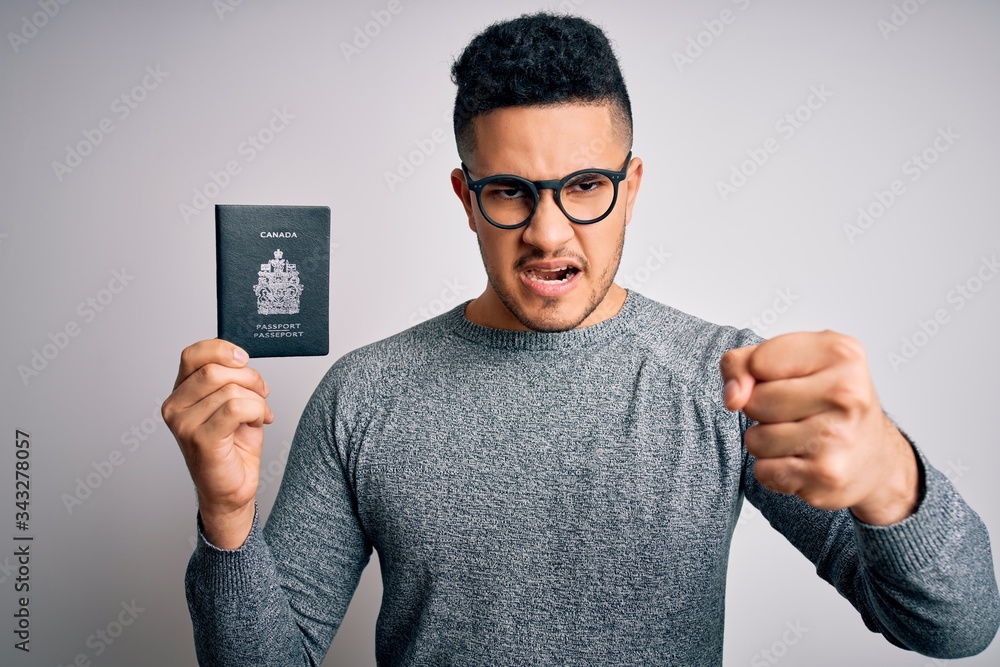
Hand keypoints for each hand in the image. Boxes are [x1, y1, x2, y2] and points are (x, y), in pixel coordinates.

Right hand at [161, 339, 273, 547]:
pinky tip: (260, 421)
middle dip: (249, 377)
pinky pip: (235, 408)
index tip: (243, 357)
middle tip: (263, 392)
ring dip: (256, 399)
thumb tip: (240, 357)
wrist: (231, 491)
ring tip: (260, 413)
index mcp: (181, 393)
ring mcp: (184, 424)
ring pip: (229, 389)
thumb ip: (230, 379)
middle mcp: (175, 407)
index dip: (221, 349)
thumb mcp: (232, 403)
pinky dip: (256, 410)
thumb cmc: (233, 447)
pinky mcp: (200, 439)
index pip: (192, 355)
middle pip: (214, 370)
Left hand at [720, 331, 918, 525]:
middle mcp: (846, 393)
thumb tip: (733, 397)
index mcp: (839, 353)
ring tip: (799, 436)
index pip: (757, 361)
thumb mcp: (791, 362)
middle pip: (755, 402)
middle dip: (761, 410)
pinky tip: (802, 461)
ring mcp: (837, 436)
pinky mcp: (826, 474)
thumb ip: (744, 363)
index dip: (757, 374)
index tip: (784, 380)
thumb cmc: (826, 403)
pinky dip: (774, 470)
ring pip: (755, 439)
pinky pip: (764, 471)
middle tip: (796, 412)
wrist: (875, 458)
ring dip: (766, 442)